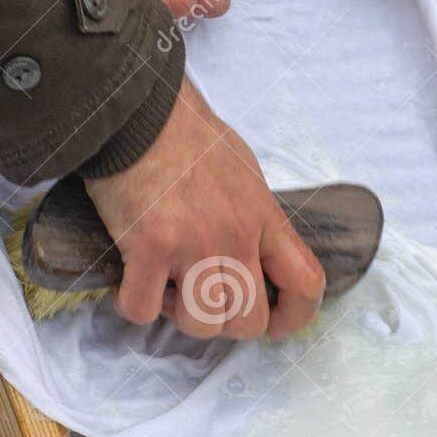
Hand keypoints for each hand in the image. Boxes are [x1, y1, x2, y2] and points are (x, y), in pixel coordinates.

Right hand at [84, 80, 325, 339]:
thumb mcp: (242, 171)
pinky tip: (130, 280)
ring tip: (165, 286)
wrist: (139, 111)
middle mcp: (237, 237)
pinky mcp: (149, 248)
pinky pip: (143, 311)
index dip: (294, 317)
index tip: (274, 324)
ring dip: (179, 316)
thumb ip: (253, 216)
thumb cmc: (187, 134)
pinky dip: (133, 305)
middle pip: (249, 321)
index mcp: (265, 217)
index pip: (306, 284)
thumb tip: (253, 249)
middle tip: (201, 299)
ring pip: (200, 326)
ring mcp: (194, 245)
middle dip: (224, 324)